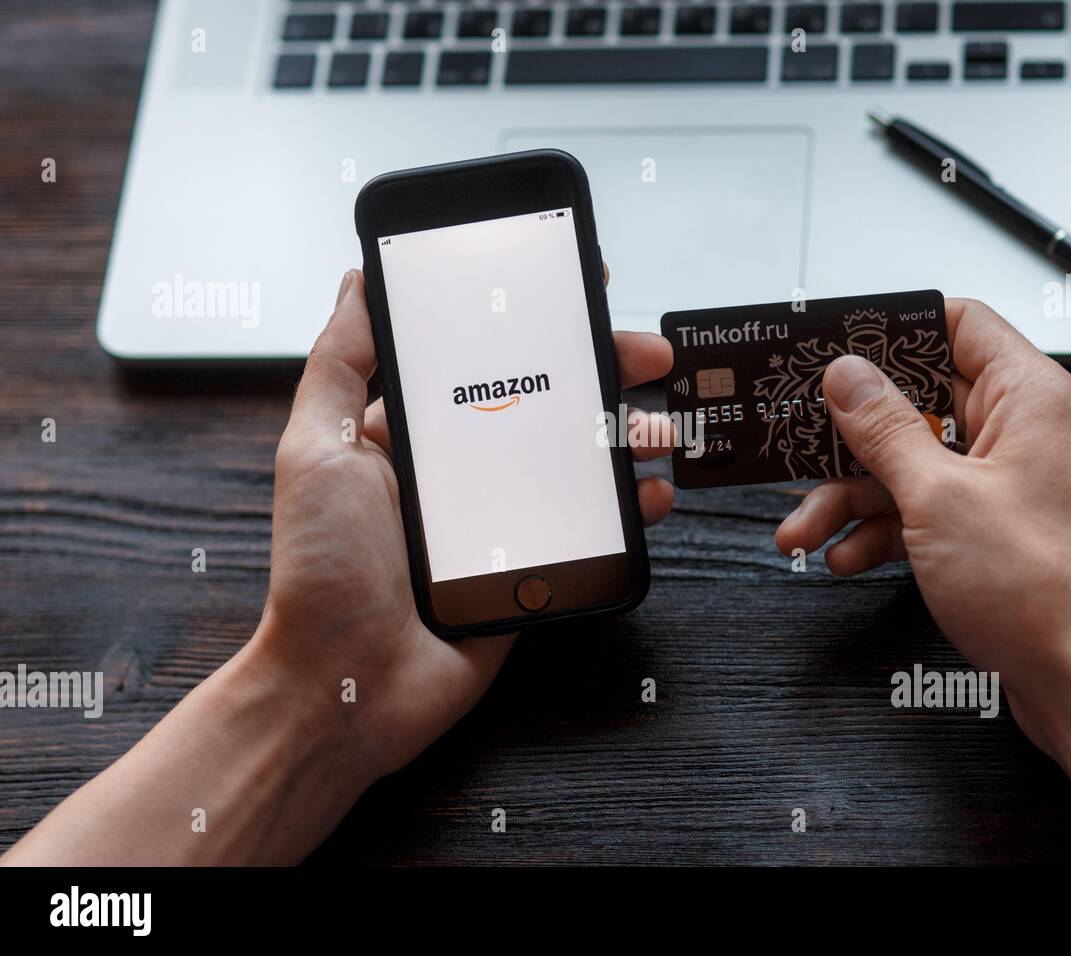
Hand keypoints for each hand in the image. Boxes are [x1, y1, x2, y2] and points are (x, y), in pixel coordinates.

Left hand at [259, 265, 674, 781]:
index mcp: (416, 433)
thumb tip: (358, 277)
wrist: (347, 684)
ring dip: (629, 435)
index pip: (486, 359)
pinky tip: (650, 492)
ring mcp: (506, 518)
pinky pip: (594, 526)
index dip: (536, 322)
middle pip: (549, 402)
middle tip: (646, 352)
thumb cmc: (321, 569)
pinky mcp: (536, 567)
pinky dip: (632, 505)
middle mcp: (466, 469)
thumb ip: (340, 364)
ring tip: (658, 428)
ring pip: (582, 460)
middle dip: (604, 369)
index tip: (579, 287)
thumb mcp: (317, 449)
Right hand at [773, 299, 1070, 757]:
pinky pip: (924, 509)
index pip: (957, 324)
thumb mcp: (937, 495)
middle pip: (920, 401)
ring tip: (803, 529)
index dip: (893, 331)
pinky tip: (845, 556)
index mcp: (1028, 397)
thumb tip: (848, 375)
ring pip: (912, 463)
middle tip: (798, 444)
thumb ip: (885, 428)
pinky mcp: (993, 530)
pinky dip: (882, 530)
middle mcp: (1023, 431)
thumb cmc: (1042, 588)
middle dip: (852, 435)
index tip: (834, 350)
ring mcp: (1007, 483)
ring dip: (852, 496)